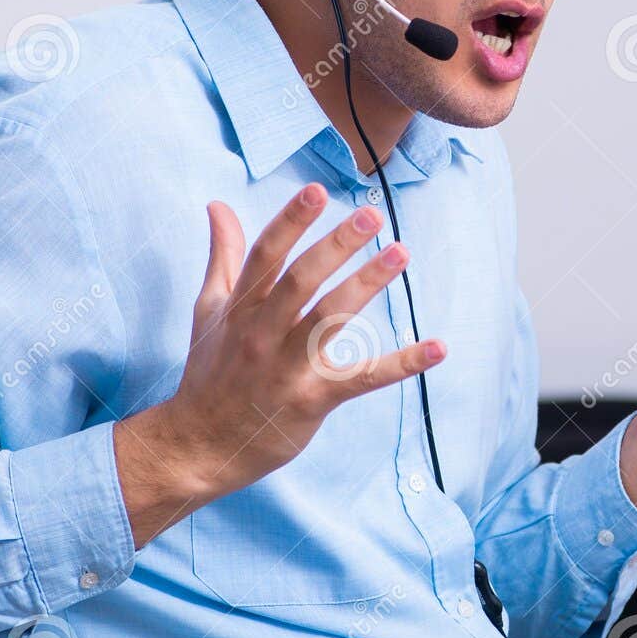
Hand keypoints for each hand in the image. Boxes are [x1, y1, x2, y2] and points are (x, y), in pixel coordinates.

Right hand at [113, 182, 446, 546]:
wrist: (199, 446)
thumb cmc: (209, 372)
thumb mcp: (209, 311)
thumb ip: (223, 256)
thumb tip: (219, 205)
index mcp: (239, 308)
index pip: (266, 256)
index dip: (290, 221)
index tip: (317, 191)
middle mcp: (261, 333)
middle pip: (300, 280)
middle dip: (335, 245)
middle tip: (371, 214)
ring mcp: (286, 367)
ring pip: (330, 319)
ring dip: (366, 283)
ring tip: (400, 252)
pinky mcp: (311, 400)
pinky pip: (361, 379)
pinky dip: (402, 364)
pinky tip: (437, 348)